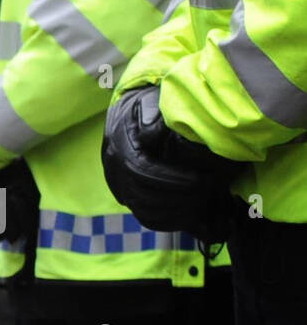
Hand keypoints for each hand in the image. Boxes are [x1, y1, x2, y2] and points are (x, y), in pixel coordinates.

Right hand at [102, 86, 245, 242]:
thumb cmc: (149, 108)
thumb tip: (153, 133)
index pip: (141, 171)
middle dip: (182, 198)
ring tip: (207, 204)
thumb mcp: (151, 103)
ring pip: (146, 212)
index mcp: (119, 144)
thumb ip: (154, 114)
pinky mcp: (127, 196)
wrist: (132, 114)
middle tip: (211, 192)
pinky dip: (173, 221)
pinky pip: (148, 218)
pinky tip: (195, 214)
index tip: (203, 180)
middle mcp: (114, 168)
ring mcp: (118, 184)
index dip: (173, 180)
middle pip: (144, 196)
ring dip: (179, 213)